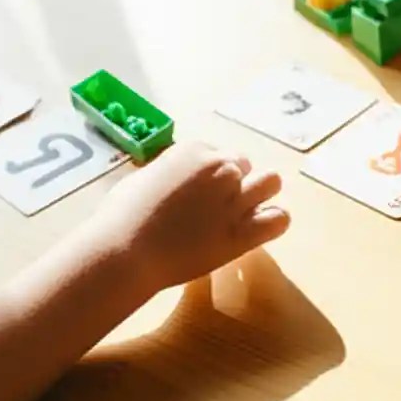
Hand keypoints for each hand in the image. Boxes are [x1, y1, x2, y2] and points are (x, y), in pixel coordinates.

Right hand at [70, 141, 289, 294]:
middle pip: (244, 165)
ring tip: (241, 214)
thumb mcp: (143, 177)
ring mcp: (235, 198)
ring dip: (259, 195)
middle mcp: (221, 167)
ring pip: (271, 183)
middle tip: (215, 207)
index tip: (197, 192)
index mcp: (195, 149)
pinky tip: (256, 231)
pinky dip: (273, 222)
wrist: (126, 250)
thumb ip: (170, 172)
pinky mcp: (244, 232)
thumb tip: (177, 178)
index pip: (219, 154)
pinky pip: (280, 219)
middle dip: (233, 182)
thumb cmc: (121, 215)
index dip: (210, 174)